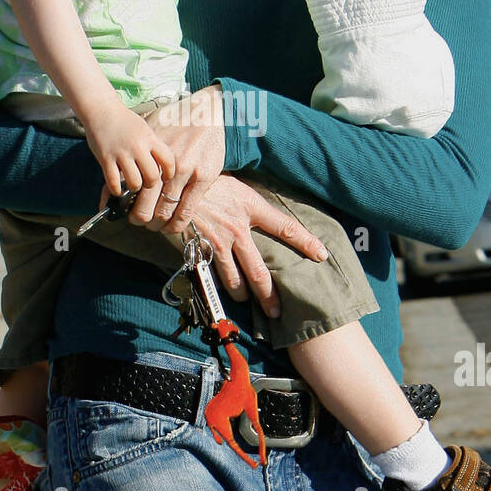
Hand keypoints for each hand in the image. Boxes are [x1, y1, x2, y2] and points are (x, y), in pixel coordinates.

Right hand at [84, 102, 175, 197]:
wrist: (102, 110)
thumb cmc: (125, 121)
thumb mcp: (145, 129)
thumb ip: (154, 146)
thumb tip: (165, 165)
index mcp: (150, 138)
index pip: (169, 161)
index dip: (169, 174)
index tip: (165, 177)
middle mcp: (137, 146)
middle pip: (152, 176)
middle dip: (150, 183)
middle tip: (146, 182)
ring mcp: (121, 153)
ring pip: (135, 182)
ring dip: (134, 187)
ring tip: (132, 184)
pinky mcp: (105, 159)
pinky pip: (114, 182)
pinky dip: (117, 190)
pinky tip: (118, 188)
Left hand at [127, 85, 225, 230]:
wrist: (205, 111)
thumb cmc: (173, 123)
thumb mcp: (147, 136)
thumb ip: (131, 160)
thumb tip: (108, 191)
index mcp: (147, 156)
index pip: (130, 189)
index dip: (126, 206)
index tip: (125, 213)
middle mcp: (164, 166)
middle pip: (145, 204)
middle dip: (139, 218)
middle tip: (139, 222)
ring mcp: (186, 172)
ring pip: (166, 210)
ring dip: (158, 224)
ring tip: (155, 226)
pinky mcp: (204, 178)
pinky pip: (188, 209)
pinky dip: (178, 223)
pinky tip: (172, 227)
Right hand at [159, 174, 328, 319]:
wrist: (169, 182)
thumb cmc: (202, 179)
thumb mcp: (232, 185)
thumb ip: (246, 204)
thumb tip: (258, 215)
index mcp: (250, 207)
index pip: (286, 227)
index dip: (306, 242)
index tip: (322, 255)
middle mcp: (238, 228)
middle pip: (260, 270)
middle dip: (269, 295)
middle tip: (276, 311)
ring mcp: (217, 242)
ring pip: (235, 279)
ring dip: (241, 293)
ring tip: (245, 300)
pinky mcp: (198, 250)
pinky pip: (210, 275)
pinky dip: (215, 286)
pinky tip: (218, 293)